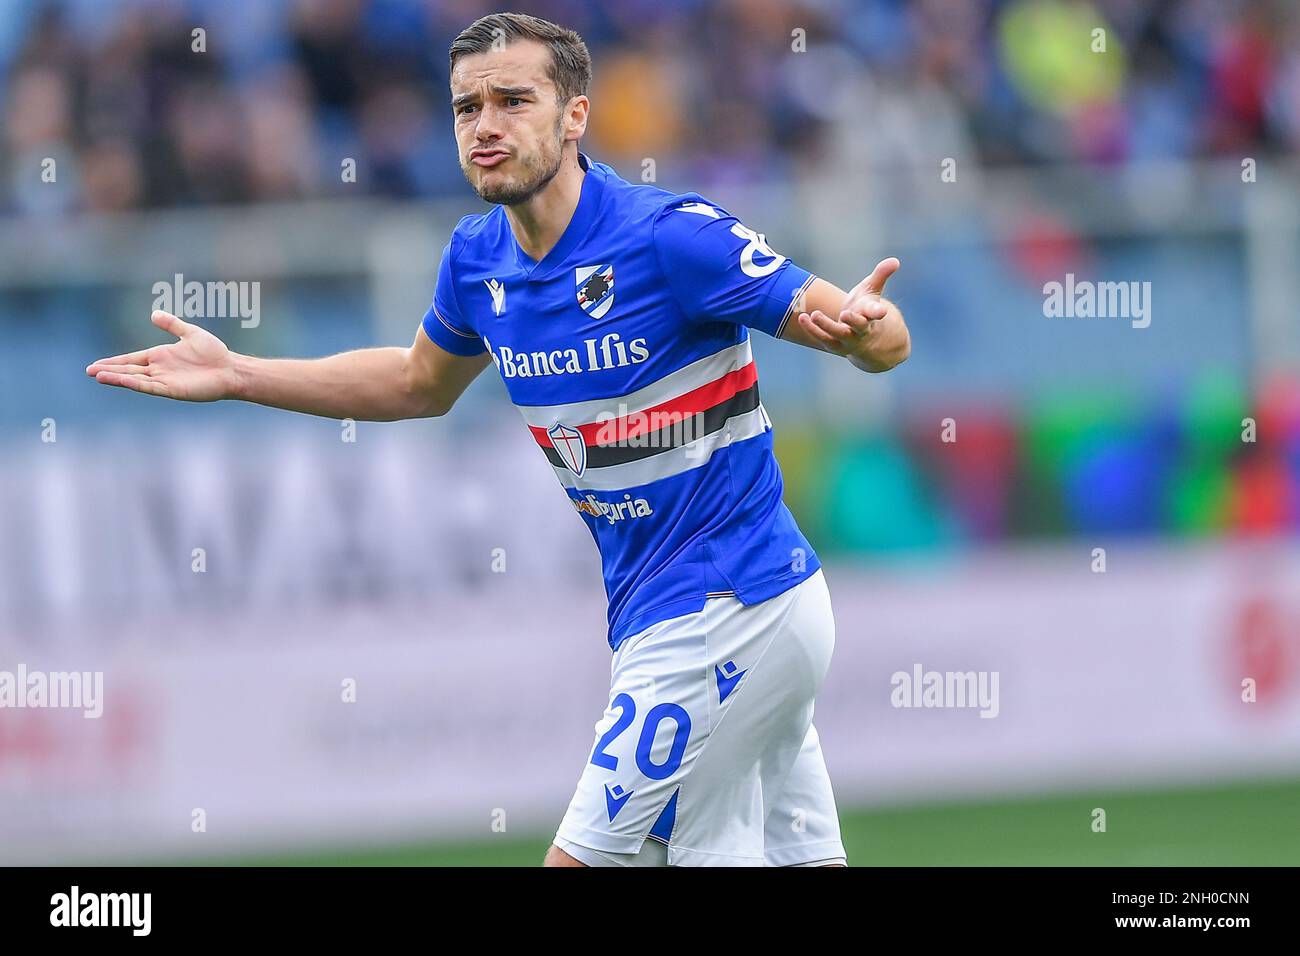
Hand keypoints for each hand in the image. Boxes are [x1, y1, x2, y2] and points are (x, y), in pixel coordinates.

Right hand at [86, 311, 237, 401]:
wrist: (230, 369)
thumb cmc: (214, 352)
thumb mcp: (190, 333)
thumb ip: (172, 324)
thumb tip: (154, 314)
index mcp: (160, 356)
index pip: (131, 359)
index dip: (114, 362)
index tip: (96, 365)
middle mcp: (159, 369)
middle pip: (128, 370)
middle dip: (109, 371)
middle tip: (90, 372)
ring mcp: (164, 380)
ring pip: (135, 379)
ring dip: (117, 378)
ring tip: (98, 376)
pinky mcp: (172, 390)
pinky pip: (150, 386)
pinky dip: (135, 384)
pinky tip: (122, 381)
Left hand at [795, 257, 899, 360]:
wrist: (864, 337)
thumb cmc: (866, 308)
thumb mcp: (872, 290)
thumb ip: (881, 275)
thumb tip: (895, 260)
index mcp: (872, 315)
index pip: (876, 313)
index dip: (878, 311)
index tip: (882, 311)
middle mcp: (862, 329)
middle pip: (859, 327)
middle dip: (853, 321)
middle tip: (845, 314)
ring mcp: (849, 340)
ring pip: (838, 335)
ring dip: (826, 326)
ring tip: (815, 314)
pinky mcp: (835, 345)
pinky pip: (823, 339)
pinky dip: (813, 330)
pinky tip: (803, 318)